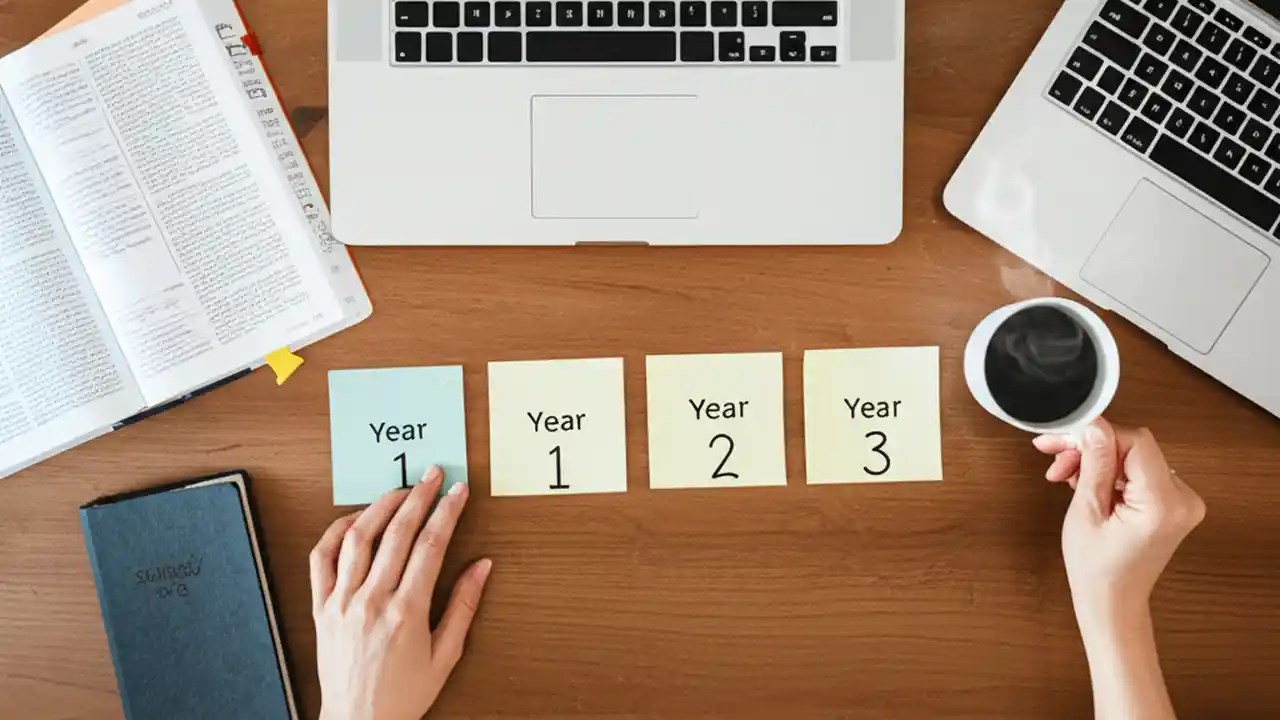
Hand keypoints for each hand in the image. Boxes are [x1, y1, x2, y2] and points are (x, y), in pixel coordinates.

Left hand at [310, 468, 491, 719]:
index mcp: (405, 613)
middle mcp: (371, 602)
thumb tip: (481, 566)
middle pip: (397, 533)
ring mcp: (342, 602)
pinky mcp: (321, 608)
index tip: (458, 492)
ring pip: (358, 538)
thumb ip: (463, 606)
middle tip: (433, 475)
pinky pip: (321, 558)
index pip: (430, 546)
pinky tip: (354, 520)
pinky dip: (336, 532)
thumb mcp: (445, 655)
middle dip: (419, 497)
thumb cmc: (402, 695)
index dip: (447, 512)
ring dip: (380, 506)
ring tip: (399, 491)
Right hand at [1034, 418, 1204, 625]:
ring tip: (1063, 475)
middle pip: (1134, 448)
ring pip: (1133, 457)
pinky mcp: (1173, 502)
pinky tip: (1085, 482)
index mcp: (1162, 504)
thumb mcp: (1086, 511)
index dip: (1098, 435)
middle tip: (1055, 454)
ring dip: (1096, 460)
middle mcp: (1182, 499)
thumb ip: (1094, 464)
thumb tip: (1094, 426)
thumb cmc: (1095, 568)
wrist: (1112, 602)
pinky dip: (1111, 472)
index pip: (1136, 441)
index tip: (1066, 438)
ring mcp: (1181, 501)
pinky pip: (1139, 471)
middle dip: (1091, 448)